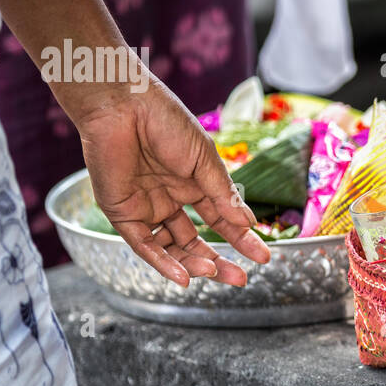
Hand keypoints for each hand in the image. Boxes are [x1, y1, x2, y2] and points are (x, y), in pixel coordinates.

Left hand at [77, 82, 270, 286]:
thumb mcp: (204, 160)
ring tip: (214, 273)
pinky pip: (144, 245)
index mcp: (191, 184)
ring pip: (171, 248)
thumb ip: (223, 194)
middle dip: (218, 261)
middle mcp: (168, 199)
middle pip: (195, 241)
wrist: (123, 106)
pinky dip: (163, 264)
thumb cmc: (165, 122)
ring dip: (192, 264)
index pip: (219, 219)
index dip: (241, 239)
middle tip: (241, 280)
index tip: (263, 256)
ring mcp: (145, 208)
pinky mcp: (122, 213)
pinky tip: (185, 278)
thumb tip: (248, 223)